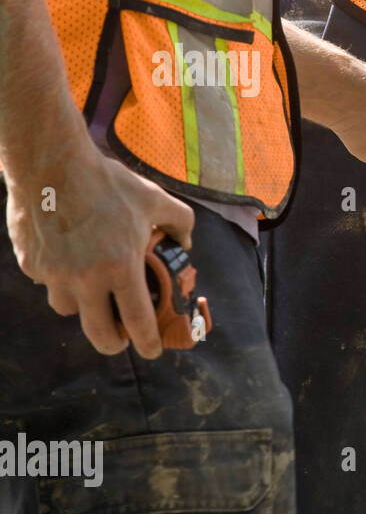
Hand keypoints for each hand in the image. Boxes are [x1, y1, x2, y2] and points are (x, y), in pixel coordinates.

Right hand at [5, 145, 194, 357]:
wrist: (50, 163)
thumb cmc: (107, 182)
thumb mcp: (155, 198)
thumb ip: (180, 222)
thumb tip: (186, 243)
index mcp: (121, 267)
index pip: (138, 320)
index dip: (148, 342)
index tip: (152, 351)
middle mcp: (85, 278)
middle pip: (98, 333)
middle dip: (113, 342)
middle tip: (120, 337)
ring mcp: (54, 274)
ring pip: (67, 309)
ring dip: (82, 306)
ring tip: (92, 288)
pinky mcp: (31, 265)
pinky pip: (47, 283)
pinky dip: (60, 278)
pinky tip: (68, 256)